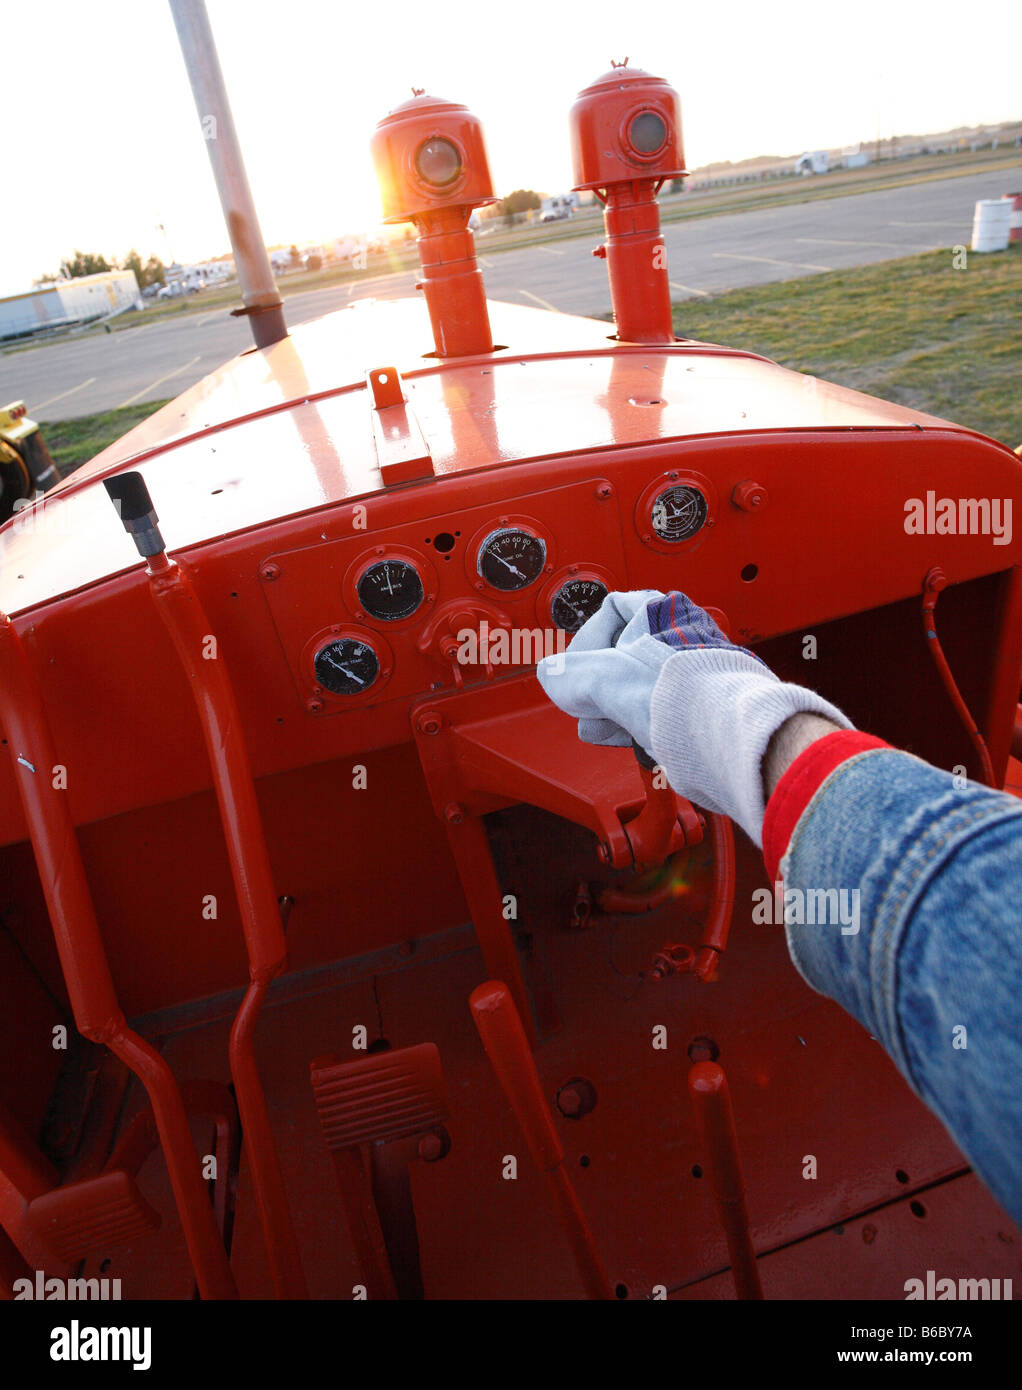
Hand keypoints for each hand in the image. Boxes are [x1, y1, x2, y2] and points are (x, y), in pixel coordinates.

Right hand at [537, 589, 853, 844]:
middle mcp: (683, 634)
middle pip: (627, 656)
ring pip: (643, 686)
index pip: (615, 607)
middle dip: (601, 685)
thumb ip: (564, 674)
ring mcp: (695, 669)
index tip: (577, 662)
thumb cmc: (667, 690)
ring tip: (605, 723)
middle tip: (587, 700)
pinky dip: (642, 721)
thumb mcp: (590, 676)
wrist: (711, 728)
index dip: (589, 638)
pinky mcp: (702, 703)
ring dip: (617, 707)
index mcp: (660, 610)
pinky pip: (663, 708)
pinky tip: (629, 736)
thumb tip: (554, 676)